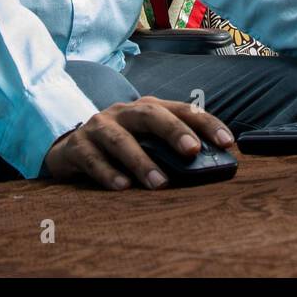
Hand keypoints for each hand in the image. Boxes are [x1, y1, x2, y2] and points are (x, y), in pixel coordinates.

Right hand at [42, 96, 234, 189]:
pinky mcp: (77, 146)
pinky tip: (122, 187)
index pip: (182, 109)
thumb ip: (172, 152)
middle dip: (174, 131)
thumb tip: (208, 169)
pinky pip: (92, 159)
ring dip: (141, 160)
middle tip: (192, 151)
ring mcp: (98, 127)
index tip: (227, 141)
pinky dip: (107, 173)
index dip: (206, 123)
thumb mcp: (147, 144)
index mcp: (147, 109)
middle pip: (150, 115)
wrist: (69, 149)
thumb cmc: (120, 149)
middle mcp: (124, 113)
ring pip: (120, 139)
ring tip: (159, 182)